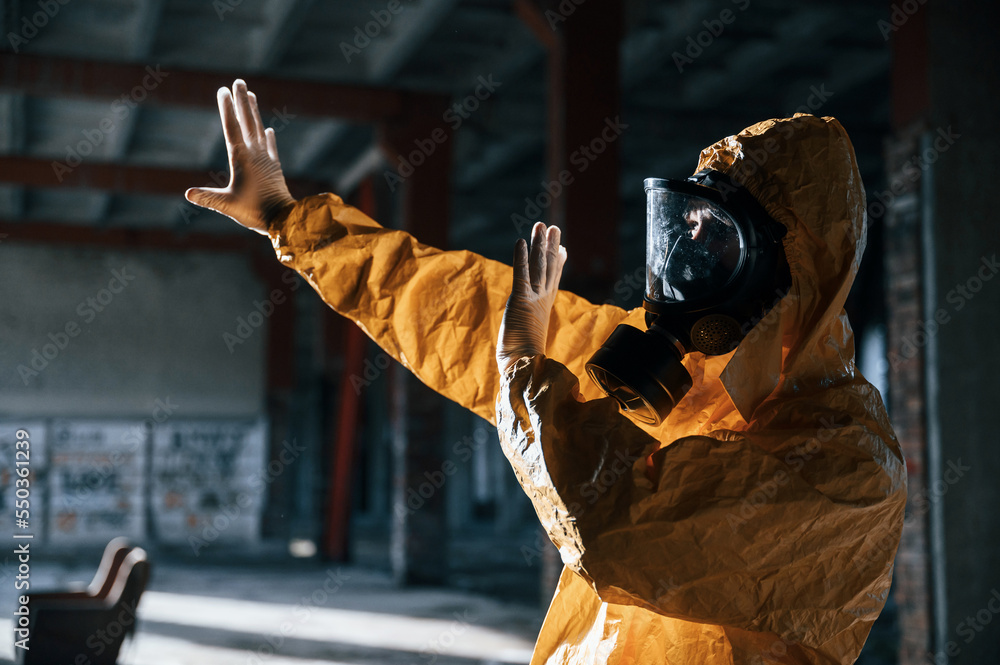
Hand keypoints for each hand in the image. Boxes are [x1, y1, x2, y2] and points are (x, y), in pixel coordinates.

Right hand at [185, 79, 294, 234]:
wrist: (284, 219)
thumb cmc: (255, 212)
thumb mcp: (227, 205)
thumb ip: (208, 198)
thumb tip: (188, 194)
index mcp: (242, 158)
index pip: (231, 128)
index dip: (226, 108)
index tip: (223, 90)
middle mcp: (256, 154)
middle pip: (247, 122)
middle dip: (242, 101)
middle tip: (239, 81)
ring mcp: (267, 159)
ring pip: (259, 130)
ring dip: (254, 112)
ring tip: (252, 95)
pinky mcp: (274, 167)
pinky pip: (271, 147)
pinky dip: (269, 137)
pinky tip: (269, 130)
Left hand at [497, 222, 567, 373]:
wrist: (525, 369)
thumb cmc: (526, 361)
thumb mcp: (532, 341)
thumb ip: (535, 332)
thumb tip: (540, 332)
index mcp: (545, 308)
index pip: (553, 280)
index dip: (557, 263)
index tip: (563, 249)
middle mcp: (542, 300)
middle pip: (548, 267)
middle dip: (550, 246)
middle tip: (553, 227)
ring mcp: (533, 299)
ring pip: (537, 266)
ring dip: (539, 245)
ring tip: (542, 226)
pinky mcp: (520, 301)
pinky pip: (521, 274)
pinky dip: (521, 257)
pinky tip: (521, 241)